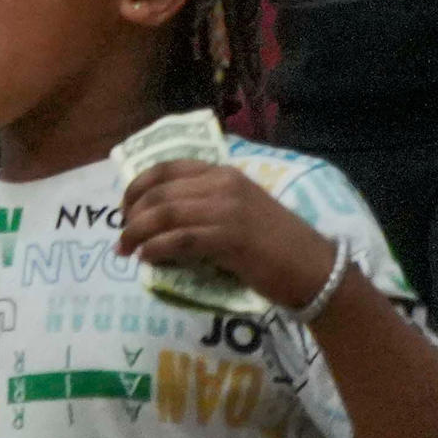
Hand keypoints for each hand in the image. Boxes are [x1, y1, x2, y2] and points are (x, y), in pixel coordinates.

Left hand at [118, 158, 342, 310]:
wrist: (316, 269)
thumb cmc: (276, 245)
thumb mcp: (239, 210)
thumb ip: (204, 204)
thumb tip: (159, 218)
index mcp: (224, 173)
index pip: (166, 168)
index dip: (137, 187)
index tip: (124, 208)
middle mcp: (224, 184)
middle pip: (159, 193)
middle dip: (131, 215)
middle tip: (121, 236)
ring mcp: (228, 210)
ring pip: (165, 214)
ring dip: (137, 233)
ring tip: (126, 250)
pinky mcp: (231, 238)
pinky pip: (180, 239)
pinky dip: (157, 248)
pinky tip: (148, 258)